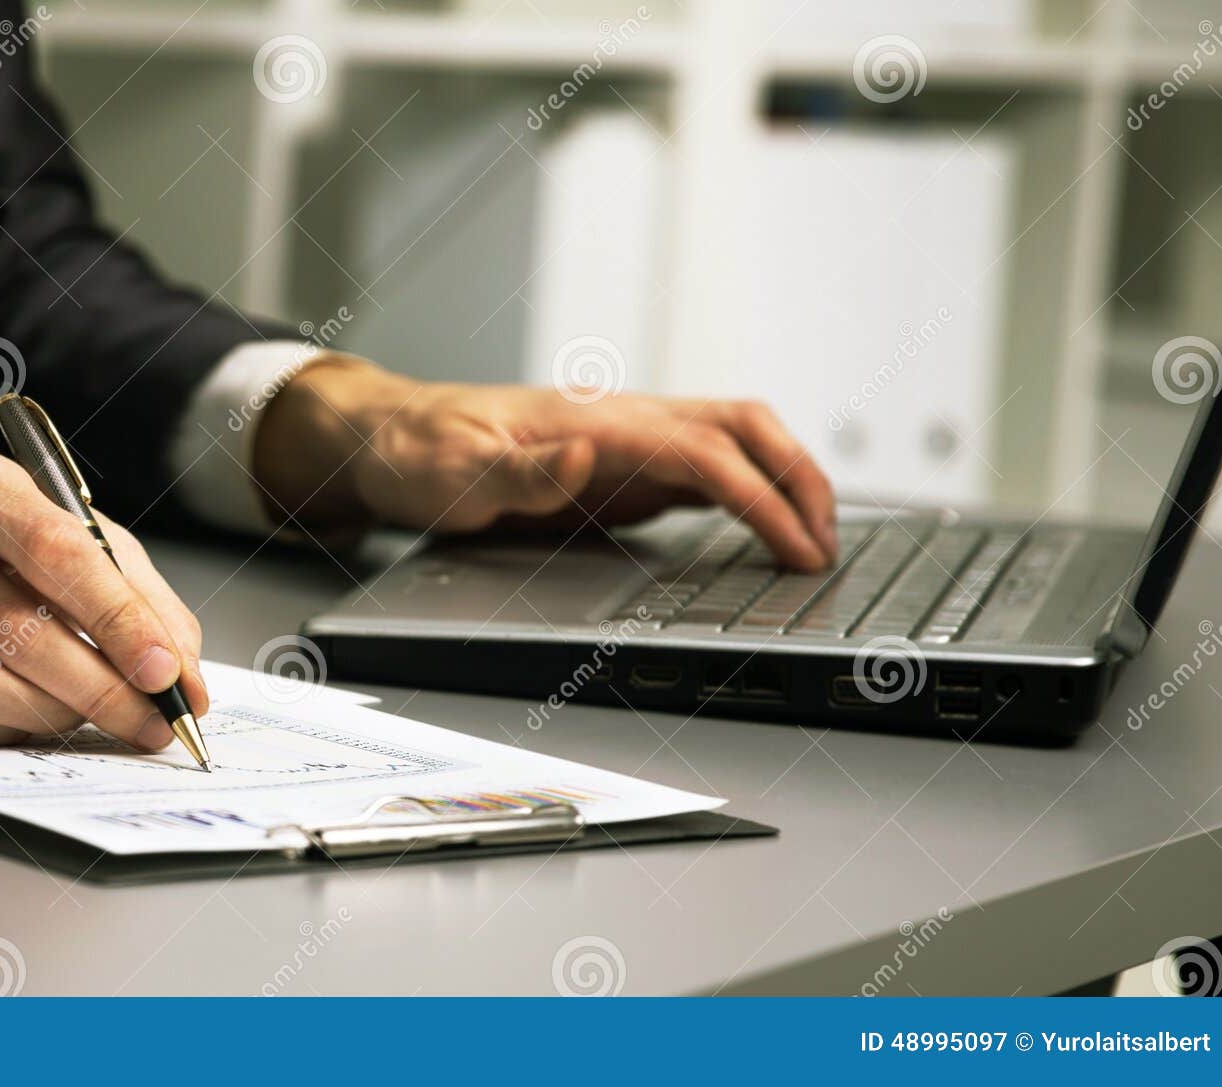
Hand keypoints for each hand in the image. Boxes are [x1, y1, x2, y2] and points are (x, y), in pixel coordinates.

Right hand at [0, 448, 206, 749]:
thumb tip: (184, 677)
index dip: (120, 621)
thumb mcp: (84, 541)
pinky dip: (8, 728)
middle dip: (102, 686)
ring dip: (55, 712)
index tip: (167, 673)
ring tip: (99, 715)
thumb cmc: (9, 542)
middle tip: (153, 719)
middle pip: (16, 628)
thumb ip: (142, 600)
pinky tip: (39, 716)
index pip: (57, 553)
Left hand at [254, 358, 837, 570]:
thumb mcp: (454, 471)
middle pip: (744, 428)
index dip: (762, 499)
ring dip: (783, 482)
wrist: (394, 438)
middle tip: (827, 544)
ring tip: (812, 542)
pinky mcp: (622, 467)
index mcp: (596, 420)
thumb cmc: (420, 452)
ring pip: (734, 444)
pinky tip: (763, 531)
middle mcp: (625, 423)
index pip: (707, 452)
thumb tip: (587, 455)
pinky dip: (749, 495)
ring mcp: (628, 443)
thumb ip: (521, 468)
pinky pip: (704, 472)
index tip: (797, 547)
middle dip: (799, 478)